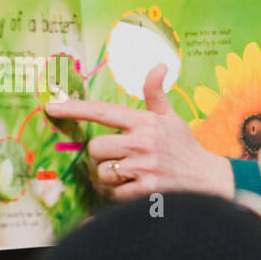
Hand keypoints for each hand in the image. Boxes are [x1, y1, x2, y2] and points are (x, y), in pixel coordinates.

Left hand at [45, 64, 233, 199]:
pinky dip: (123, 194)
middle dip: (102, 156)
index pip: (102, 111)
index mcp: (145, 122)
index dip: (74, 108)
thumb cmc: (184, 148)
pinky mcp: (147, 190)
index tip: (51, 107)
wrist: (209, 179)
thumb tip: (160, 65)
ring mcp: (145, 167)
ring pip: (103, 172)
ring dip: (112, 177)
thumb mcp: (171, 119)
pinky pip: (116, 193)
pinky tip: (140, 188)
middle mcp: (143, 142)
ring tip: (133, 174)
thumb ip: (156, 94)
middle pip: (95, 148)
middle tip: (121, 158)